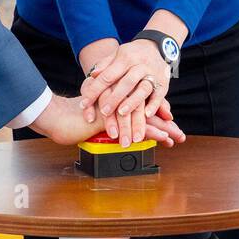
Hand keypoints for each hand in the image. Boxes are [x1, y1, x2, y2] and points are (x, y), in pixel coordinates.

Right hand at [29, 93, 176, 146]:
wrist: (58, 118)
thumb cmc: (75, 120)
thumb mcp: (96, 117)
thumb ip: (110, 117)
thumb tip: (121, 126)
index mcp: (118, 99)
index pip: (142, 105)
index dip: (156, 113)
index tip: (170, 122)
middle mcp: (120, 100)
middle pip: (147, 111)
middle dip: (165, 124)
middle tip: (180, 134)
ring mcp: (117, 107)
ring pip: (145, 119)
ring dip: (162, 130)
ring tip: (176, 138)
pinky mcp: (113, 117)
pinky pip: (134, 125)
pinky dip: (150, 133)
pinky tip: (161, 139)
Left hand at [78, 38, 171, 146]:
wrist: (156, 46)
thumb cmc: (131, 54)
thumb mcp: (117, 54)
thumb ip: (105, 65)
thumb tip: (92, 75)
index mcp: (125, 58)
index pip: (108, 75)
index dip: (95, 90)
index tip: (84, 104)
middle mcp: (140, 65)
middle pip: (127, 82)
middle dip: (115, 98)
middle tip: (104, 112)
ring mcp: (153, 74)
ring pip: (143, 88)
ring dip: (133, 102)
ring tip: (122, 114)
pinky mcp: (164, 83)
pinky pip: (160, 95)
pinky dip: (154, 105)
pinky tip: (147, 115)